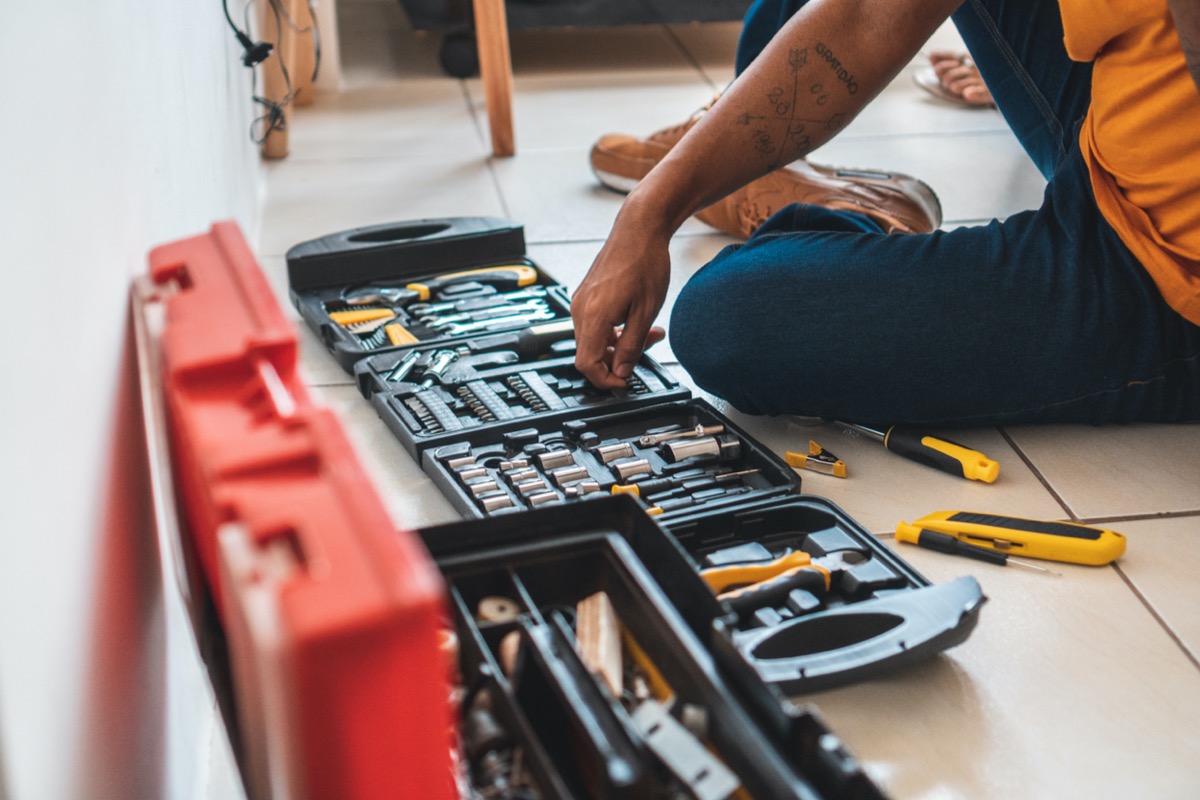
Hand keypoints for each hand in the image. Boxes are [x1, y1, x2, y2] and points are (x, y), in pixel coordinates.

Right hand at [572, 201, 671, 388]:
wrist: (638, 229)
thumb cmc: (644, 262)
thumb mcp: (646, 312)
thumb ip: (632, 346)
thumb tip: (622, 371)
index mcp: (593, 316)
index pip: (587, 364)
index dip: (605, 379)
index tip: (625, 381)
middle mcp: (580, 309)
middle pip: (590, 353)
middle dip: (618, 359)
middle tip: (647, 347)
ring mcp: (581, 301)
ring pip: (594, 339)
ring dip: (619, 343)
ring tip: (649, 332)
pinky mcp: (586, 295)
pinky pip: (595, 323)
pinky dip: (614, 329)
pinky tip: (634, 319)